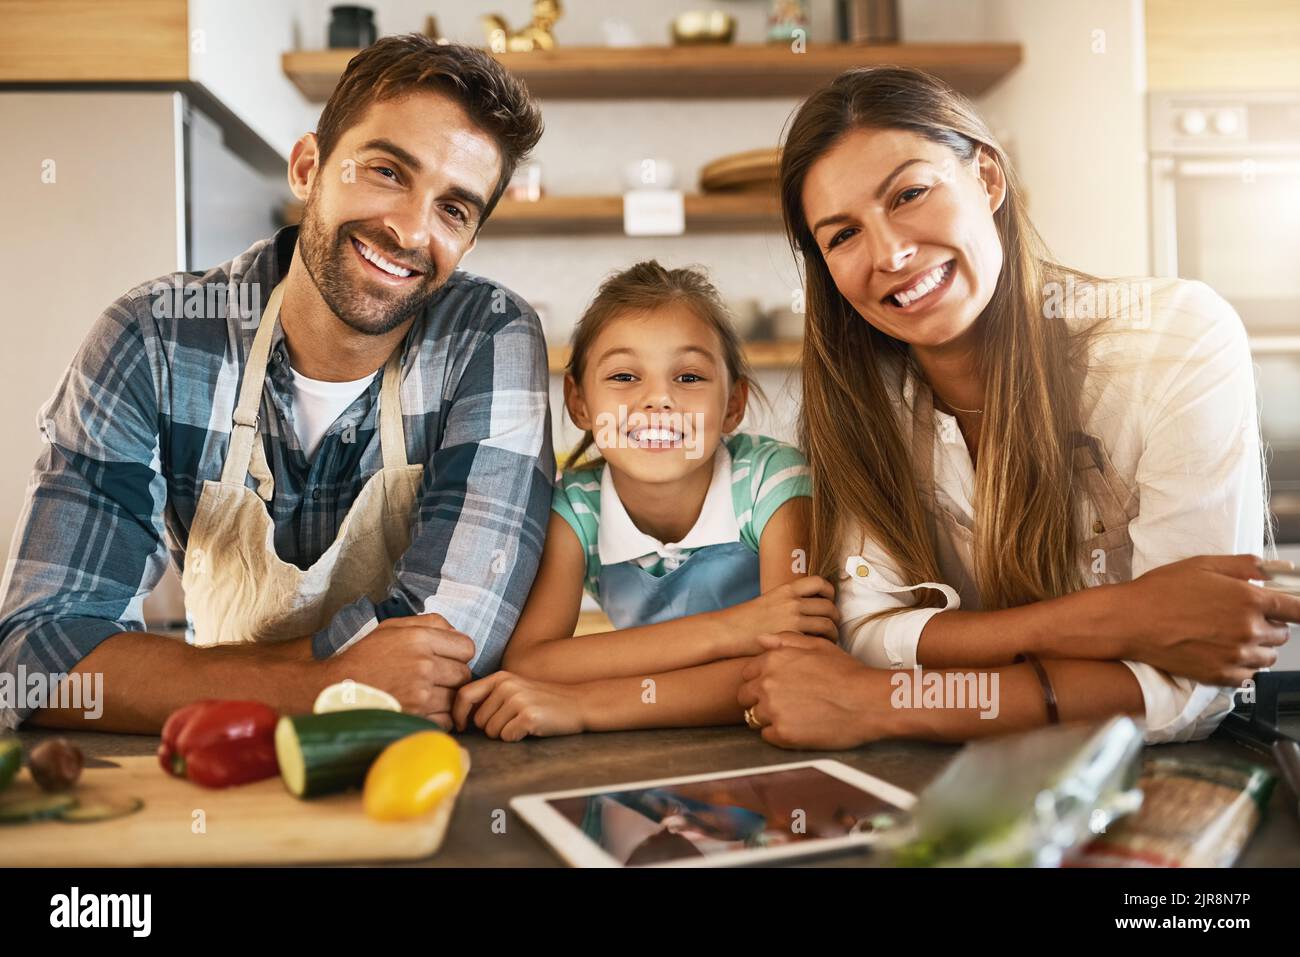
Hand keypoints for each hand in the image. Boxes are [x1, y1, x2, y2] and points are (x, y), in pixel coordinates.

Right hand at [323, 613, 475, 724]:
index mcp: (420, 639)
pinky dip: (440, 717)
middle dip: (454, 676)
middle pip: (465, 674)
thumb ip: (429, 623)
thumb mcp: (392, 628)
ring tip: (428, 694)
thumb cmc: (365, 657)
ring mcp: (421, 694)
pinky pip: (447, 720)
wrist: (336, 688)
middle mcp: (424, 665)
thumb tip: (456, 632)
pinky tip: (424, 709)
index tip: (448, 658)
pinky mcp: (416, 717)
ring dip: (447, 697)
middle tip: (437, 678)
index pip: (467, 647)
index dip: (460, 653)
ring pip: (457, 698)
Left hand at [452, 671, 586, 740]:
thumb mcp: (516, 689)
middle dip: (491, 728)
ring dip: (505, 734)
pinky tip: (531, 729)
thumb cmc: (544, 701)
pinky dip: (516, 738)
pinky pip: (507, 737)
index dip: (457, 714)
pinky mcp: (528, 716)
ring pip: (491, 731)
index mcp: (501, 677)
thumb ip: (491, 696)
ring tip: (522, 724)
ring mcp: (518, 700)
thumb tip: (462, 716)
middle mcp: (507, 686)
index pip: (464, 695)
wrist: (579, 703)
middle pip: (478, 720)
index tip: (461, 726)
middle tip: (512, 723)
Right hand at [719, 575, 839, 654]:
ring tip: (830, 640)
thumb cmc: (747, 618)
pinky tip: (818, 650)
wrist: (729, 630)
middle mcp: (793, 602)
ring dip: (833, 633)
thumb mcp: (770, 600)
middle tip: (833, 626)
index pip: (820, 582)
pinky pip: (819, 640)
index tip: (829, 600)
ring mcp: (793, 619)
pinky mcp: (792, 637)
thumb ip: (790, 600)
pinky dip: (823, 645)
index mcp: (787, 589)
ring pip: (827, 624)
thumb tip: (809, 606)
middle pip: (829, 606)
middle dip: (835, 617)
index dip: (830, 592)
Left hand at [737, 632, 894, 748]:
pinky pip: (767, 736)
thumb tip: (759, 639)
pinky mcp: (783, 734)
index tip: (778, 686)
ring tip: (795, 716)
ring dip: (768, 718)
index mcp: (773, 661)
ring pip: (754, 718)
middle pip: (745, 697)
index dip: (760, 681)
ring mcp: (773, 710)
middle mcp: (767, 684)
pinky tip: (800, 727)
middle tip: (785, 704)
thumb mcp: (817, 646)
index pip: (746, 674)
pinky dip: (780, 734)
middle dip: (758, 700)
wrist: (869, 701)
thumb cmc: (847, 672)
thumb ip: (785, 640)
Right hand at [1118, 555, 1297, 685]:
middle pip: (1283, 635)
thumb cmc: (1160, 591)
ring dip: (1258, 646)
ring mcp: (1235, 656)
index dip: (1298, 608)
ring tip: (1232, 636)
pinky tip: (1222, 652)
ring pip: (1267, 657)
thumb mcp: (1202, 565)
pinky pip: (1248, 676)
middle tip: (1245, 617)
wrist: (1130, 622)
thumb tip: (1267, 569)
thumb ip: (1242, 566)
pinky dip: (1242, 665)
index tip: (1293, 609)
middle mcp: (1247, 630)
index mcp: (1248, 600)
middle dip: (1270, 624)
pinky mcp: (1220, 675)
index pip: (1297, 609)